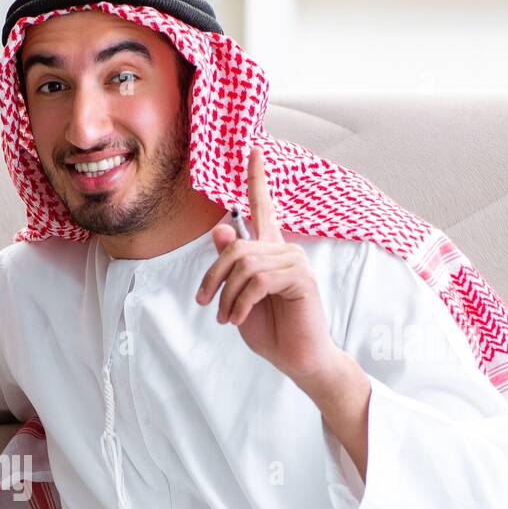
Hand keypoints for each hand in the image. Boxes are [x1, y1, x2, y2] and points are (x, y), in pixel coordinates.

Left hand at [195, 145, 342, 388]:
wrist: (298, 359)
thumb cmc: (270, 330)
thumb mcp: (238, 296)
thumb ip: (230, 265)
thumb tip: (221, 228)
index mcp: (269, 252)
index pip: (263, 208)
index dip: (257, 179)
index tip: (253, 149)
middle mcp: (284, 250)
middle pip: (236, 246)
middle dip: (213, 277)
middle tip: (206, 304)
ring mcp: (295, 261)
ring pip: (244, 264)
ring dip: (227, 296)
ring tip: (227, 317)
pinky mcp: (301, 278)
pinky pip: (259, 279)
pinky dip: (241, 302)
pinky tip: (240, 319)